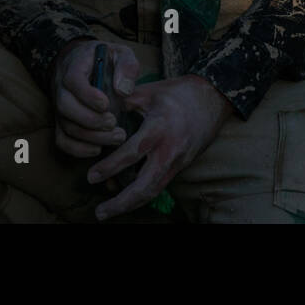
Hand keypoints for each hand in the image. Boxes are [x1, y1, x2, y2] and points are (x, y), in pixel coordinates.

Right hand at [49, 39, 140, 158]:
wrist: (84, 62)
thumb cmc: (105, 58)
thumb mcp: (121, 52)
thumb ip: (126, 66)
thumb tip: (124, 91)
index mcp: (75, 66)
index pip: (73, 80)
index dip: (87, 95)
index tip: (106, 104)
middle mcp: (62, 87)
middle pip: (65, 107)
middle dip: (90, 120)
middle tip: (114, 123)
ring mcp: (59, 106)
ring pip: (66, 126)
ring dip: (91, 137)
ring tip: (117, 137)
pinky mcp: (62, 121)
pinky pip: (62, 140)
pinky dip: (77, 149)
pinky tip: (98, 149)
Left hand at [87, 75, 231, 220]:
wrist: (214, 98)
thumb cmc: (180, 92)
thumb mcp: (149, 91)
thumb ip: (122, 102)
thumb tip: (98, 113)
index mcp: (160, 128)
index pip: (132, 153)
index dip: (110, 167)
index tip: (91, 177)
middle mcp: (170, 149)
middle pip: (145, 186)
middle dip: (121, 203)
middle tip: (99, 212)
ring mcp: (178, 160)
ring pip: (154, 191)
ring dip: (131, 204)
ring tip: (108, 211)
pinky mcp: (182, 164)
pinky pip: (160, 184)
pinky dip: (142, 194)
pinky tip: (126, 197)